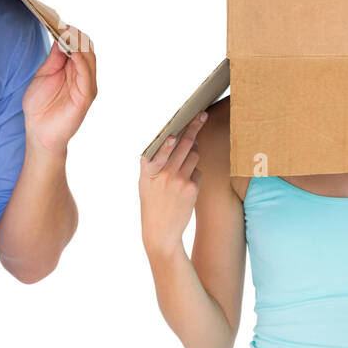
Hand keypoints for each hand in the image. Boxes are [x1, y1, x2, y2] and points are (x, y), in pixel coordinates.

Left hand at [21, 29, 96, 154]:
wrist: (39, 133)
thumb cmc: (40, 107)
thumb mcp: (44, 75)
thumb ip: (54, 58)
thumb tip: (61, 37)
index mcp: (73, 70)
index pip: (78, 45)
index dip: (69, 33)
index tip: (58, 22)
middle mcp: (83, 76)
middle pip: (87, 48)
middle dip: (75, 35)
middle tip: (61, 25)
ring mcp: (86, 85)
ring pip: (89, 58)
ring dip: (78, 44)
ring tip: (66, 34)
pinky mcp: (86, 96)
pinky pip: (86, 74)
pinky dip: (81, 60)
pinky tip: (72, 51)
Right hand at [139, 111, 207, 258]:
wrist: (160, 232)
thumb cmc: (152, 203)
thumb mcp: (144, 182)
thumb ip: (153, 162)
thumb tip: (172, 139)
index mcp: (148, 170)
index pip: (160, 148)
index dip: (168, 140)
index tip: (174, 131)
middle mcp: (163, 173)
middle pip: (183, 144)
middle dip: (194, 127)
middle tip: (202, 115)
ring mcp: (178, 180)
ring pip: (194, 155)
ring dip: (193, 153)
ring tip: (183, 165)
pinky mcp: (191, 188)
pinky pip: (198, 172)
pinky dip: (194, 174)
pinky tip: (185, 187)